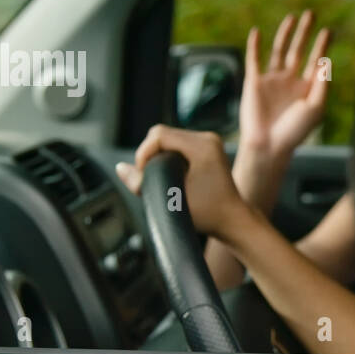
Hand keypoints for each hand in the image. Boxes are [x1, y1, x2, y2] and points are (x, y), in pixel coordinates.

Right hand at [115, 125, 250, 240]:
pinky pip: (177, 144)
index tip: (144, 174)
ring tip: (159, 177)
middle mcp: (208, 139)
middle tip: (150, 177)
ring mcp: (209, 142)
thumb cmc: (208, 214)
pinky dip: (168, 156)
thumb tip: (121, 167)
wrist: (233, 220)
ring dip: (158, 155)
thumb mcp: (170, 200)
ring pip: (168, 138)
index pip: (159, 135)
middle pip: (162, 134)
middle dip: (150, 154)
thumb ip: (142, 184)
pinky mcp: (208, 148)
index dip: (144, 153)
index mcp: (203, 147)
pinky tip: (170, 174)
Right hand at [239, 10, 332, 158]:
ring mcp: (273, 80)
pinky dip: (255, 45)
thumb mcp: (316, 107)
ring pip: (279, 51)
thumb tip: (327, 60)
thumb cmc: (295, 131)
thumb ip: (323, 84)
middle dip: (305, 33)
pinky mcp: (255, 82)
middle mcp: (291, 81)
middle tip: (311, 14)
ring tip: (292, 17)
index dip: (322, 45)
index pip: (317, 61)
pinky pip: (255, 59)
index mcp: (308, 88)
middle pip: (299, 51)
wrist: (269, 145)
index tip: (328, 30)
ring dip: (285, 34)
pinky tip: (257, 31)